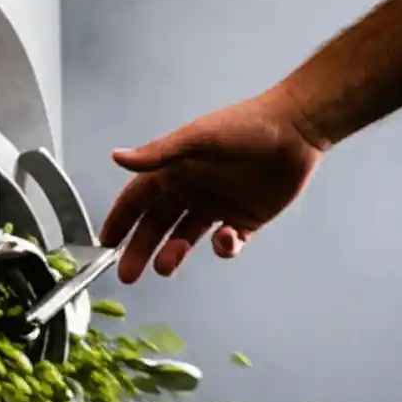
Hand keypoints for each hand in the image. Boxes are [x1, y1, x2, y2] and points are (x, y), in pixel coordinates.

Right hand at [100, 86, 327, 282]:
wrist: (297, 129)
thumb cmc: (245, 126)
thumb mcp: (197, 137)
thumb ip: (158, 153)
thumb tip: (116, 157)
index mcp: (174, 171)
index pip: (136, 200)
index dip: (119, 221)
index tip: (104, 243)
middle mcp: (191, 190)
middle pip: (156, 226)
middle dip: (140, 250)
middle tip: (128, 275)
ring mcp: (217, 206)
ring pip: (185, 238)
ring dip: (173, 253)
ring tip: (165, 267)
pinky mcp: (246, 219)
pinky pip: (227, 243)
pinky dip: (224, 247)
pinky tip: (226, 239)